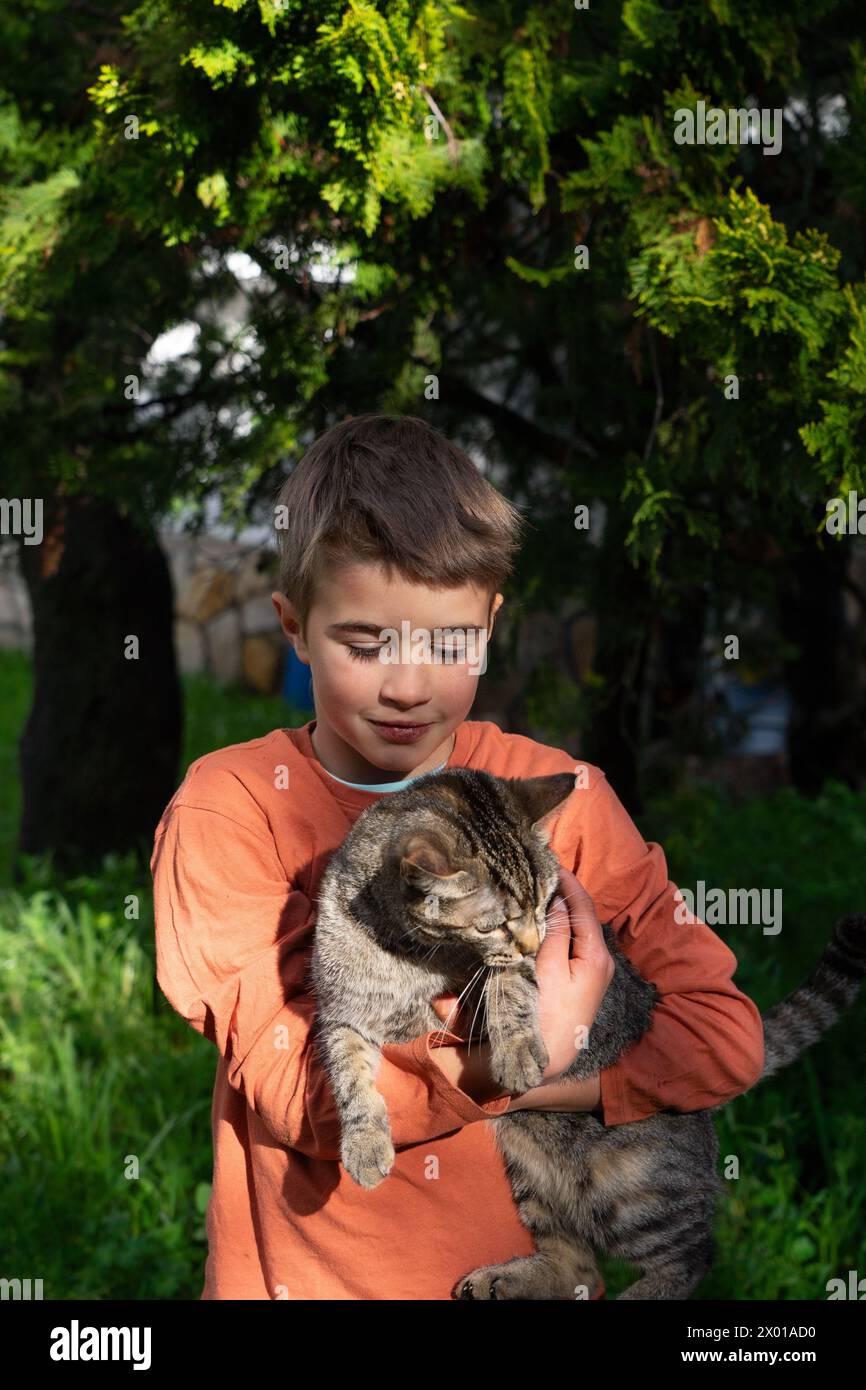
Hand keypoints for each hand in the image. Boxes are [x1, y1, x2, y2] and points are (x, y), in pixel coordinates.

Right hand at [431, 867, 613, 1083]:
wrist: (550, 1059)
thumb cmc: (547, 1013)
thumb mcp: (547, 968)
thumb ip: (554, 931)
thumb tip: (555, 899)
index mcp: (597, 955)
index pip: (583, 905)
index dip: (567, 881)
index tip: (550, 860)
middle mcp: (602, 960)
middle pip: (582, 914)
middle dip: (563, 891)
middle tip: (540, 870)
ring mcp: (594, 970)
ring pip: (577, 927)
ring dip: (559, 907)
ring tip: (538, 887)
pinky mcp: (582, 978)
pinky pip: (572, 941)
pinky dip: (559, 924)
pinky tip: (543, 917)